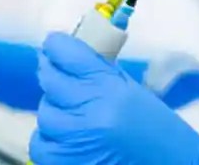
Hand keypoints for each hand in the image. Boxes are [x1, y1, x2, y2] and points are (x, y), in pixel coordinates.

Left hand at [29, 33, 198, 164]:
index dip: (56, 47)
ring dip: (55, 112)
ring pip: (45, 114)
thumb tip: (66, 55)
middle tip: (61, 79)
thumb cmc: (157, 130)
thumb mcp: (131, 90)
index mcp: (110, 88)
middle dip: (54, 77)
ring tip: (74, 116)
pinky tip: (67, 139)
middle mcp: (91, 113)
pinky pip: (41, 145)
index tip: (54, 46)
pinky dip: (49, 141)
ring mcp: (77, 141)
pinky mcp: (68, 164)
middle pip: (49, 81)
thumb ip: (99, 72)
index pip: (65, 54)